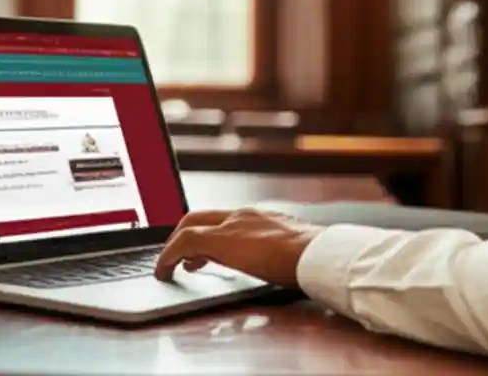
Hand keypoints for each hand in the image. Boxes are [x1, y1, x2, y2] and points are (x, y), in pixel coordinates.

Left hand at [153, 208, 323, 288]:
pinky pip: (185, 242)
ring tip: (170, 266)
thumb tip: (286, 266)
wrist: (320, 254)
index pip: (222, 219)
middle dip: (182, 236)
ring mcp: (232, 225)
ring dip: (175, 247)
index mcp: (260, 218)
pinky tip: (166, 271)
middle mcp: (242, 215)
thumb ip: (281, 253)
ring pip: (190, 226)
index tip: (200, 252)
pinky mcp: (222, 240)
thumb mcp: (293, 251)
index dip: (206, 232)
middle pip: (198, 217)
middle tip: (176, 258)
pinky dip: (170, 256)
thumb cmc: (314, 258)